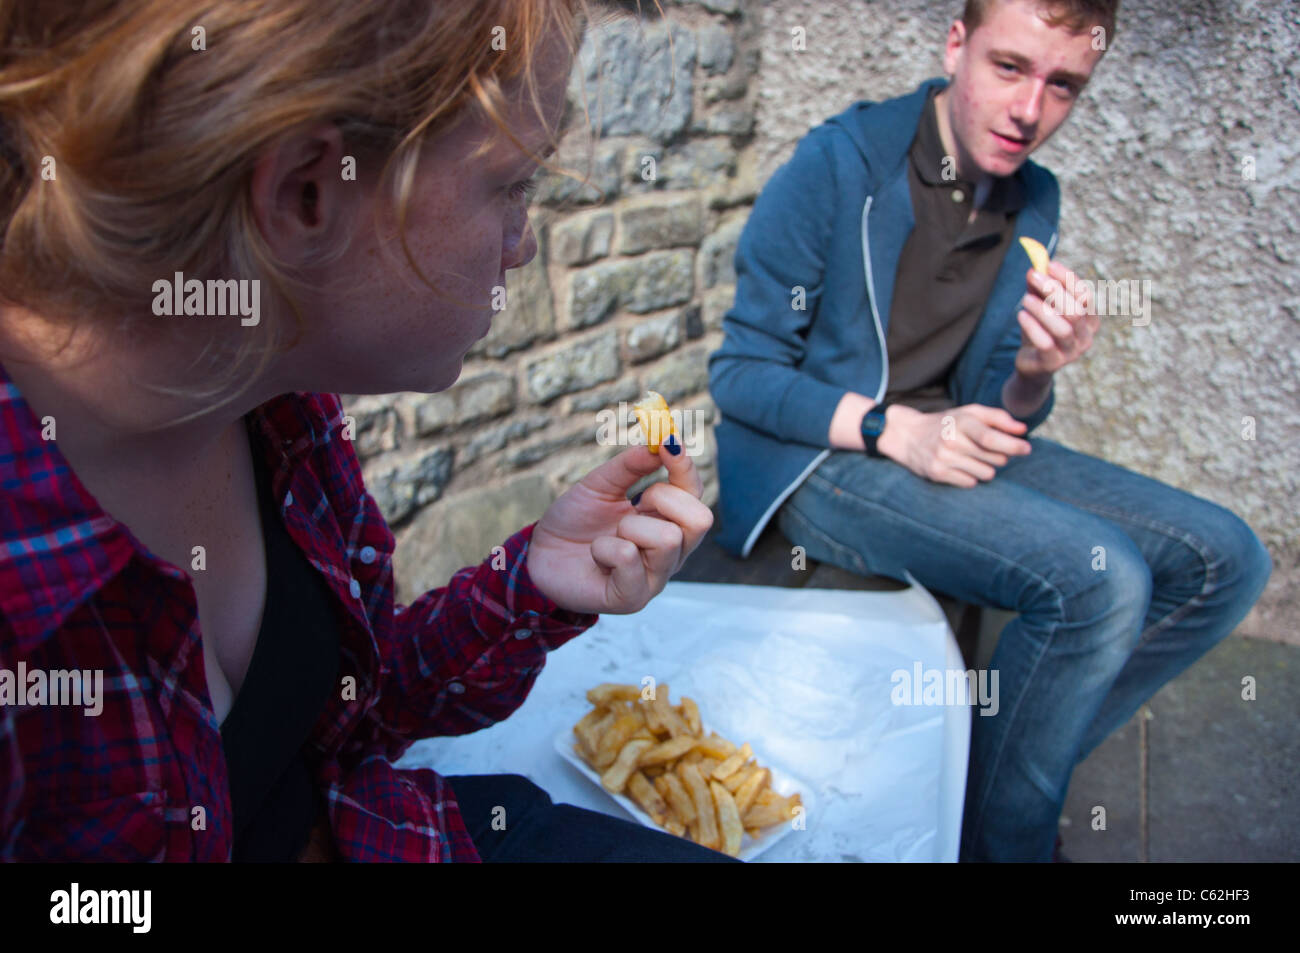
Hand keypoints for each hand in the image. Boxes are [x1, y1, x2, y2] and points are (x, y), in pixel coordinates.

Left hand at [525, 436, 712, 614]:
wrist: (539, 556)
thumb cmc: (574, 523)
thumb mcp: (600, 485)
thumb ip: (631, 465)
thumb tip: (662, 441)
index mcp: (667, 522)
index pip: (695, 494)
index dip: (685, 466)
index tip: (666, 441)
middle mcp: (671, 552)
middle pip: (700, 519)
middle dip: (664, 498)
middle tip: (635, 502)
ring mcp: (656, 578)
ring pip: (668, 539)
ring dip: (629, 527)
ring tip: (608, 536)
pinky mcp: (633, 598)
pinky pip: (628, 558)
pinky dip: (604, 548)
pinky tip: (597, 556)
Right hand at [877, 403, 1030, 487]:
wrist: (908, 435)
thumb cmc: (946, 423)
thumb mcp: (969, 413)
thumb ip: (998, 418)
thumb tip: (1022, 429)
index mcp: (961, 422)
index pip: (990, 438)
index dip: (1013, 445)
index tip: (1027, 449)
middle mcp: (951, 441)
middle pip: (994, 458)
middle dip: (1000, 456)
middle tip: (987, 450)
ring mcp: (943, 459)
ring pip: (986, 473)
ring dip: (987, 468)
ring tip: (973, 458)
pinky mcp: (937, 474)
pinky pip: (971, 483)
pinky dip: (971, 477)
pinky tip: (961, 466)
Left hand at [1015, 260, 1100, 377]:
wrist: (1032, 364)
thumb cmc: (1041, 330)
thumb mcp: (1040, 307)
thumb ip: (1039, 289)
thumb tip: (1034, 268)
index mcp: (1089, 319)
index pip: (1085, 295)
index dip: (1068, 279)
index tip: (1049, 264)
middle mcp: (1085, 336)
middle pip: (1076, 311)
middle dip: (1054, 291)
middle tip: (1034, 277)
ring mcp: (1072, 352)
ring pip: (1063, 328)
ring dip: (1042, 310)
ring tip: (1024, 299)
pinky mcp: (1054, 364)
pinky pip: (1046, 344)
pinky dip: (1033, 327)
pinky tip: (1021, 315)